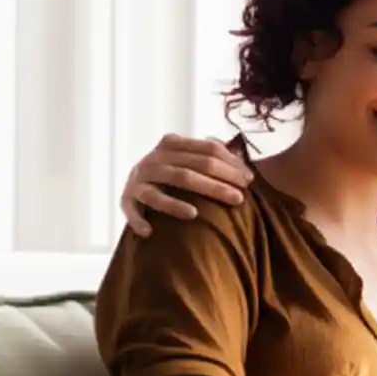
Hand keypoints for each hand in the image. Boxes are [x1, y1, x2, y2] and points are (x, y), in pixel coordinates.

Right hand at [122, 134, 252, 236]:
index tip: (249, 180)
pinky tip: (151, 231)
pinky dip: (140, 220)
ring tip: (197, 215)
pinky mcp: (127, 198)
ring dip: (180, 202)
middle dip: (217, 183)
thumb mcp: (190, 159)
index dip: (231, 164)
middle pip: (192, 168)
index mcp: (172, 144)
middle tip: (239, 198)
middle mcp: (155, 158)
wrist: (135, 184)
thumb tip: (244, 163)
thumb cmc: (173, 172)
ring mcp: (140, 178)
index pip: (208, 149)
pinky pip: (133, 209)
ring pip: (167, 185)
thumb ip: (213, 156)